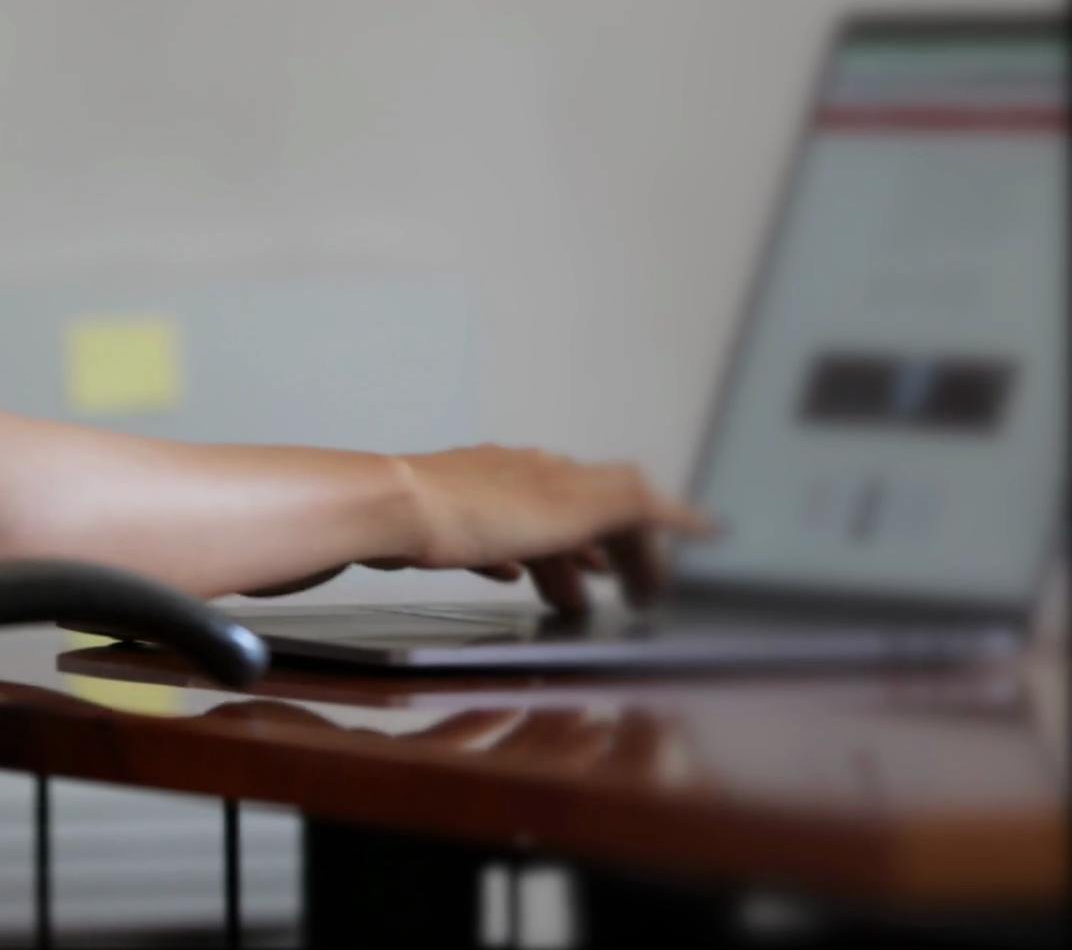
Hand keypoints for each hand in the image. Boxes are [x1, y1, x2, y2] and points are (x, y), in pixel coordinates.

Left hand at [396, 445, 712, 614]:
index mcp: (559, 474)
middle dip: (609, 556)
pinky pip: (490, 539)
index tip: (666, 573)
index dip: (651, 540)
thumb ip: (633, 508)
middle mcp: (523, 476)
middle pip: (582, 517)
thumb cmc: (470, 512)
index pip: (625, 503)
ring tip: (570, 600)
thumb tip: (691, 512)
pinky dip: (514, 559)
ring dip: (563, 564)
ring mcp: (481, 495)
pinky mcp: (442, 519)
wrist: (384, 509)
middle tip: (626, 595)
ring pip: (537, 529)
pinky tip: (509, 576)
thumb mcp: (573, 509)